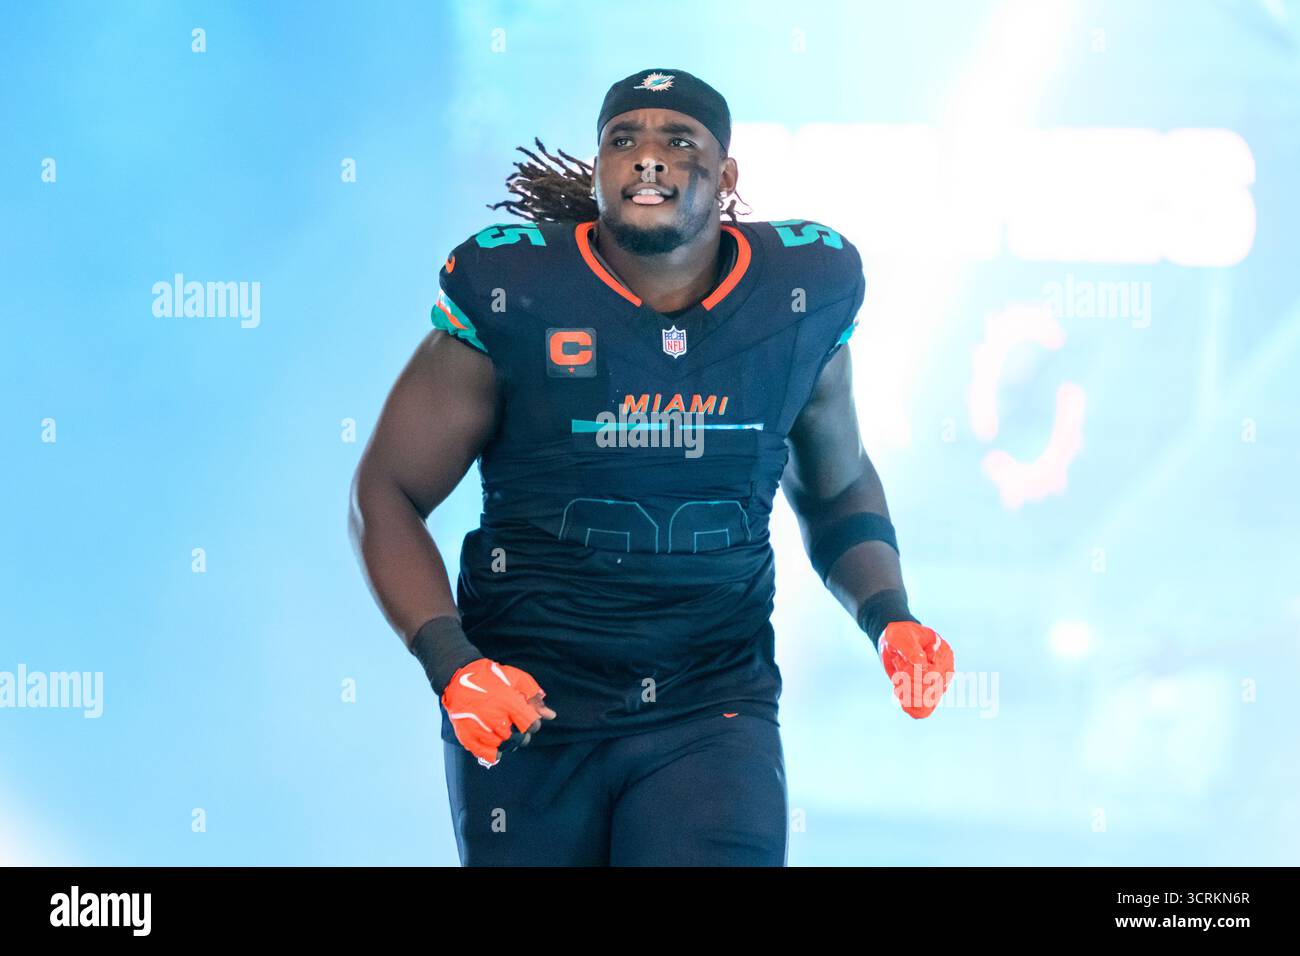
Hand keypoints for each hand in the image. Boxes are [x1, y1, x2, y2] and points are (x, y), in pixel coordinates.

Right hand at [441, 659, 557, 766]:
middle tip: (516, 727)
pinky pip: (485, 753)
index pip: (531, 725)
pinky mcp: (468, 735)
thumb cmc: (491, 676)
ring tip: (503, 731)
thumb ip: (534, 696)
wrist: (459, 676)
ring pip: (503, 746)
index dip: (532, 724)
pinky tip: (495, 746)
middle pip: (519, 738)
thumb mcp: (516, 678)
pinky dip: (493, 753)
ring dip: (507, 741)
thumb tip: (551, 715)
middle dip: (522, 734)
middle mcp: (495, 718)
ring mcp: (480, 728)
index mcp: (509, 703)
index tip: (527, 719)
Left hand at [878, 621, 954, 718]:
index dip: (911, 671)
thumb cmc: (900, 636)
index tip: (900, 660)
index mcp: (944, 655)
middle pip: (929, 690)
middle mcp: (945, 672)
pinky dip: (909, 707)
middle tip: (898, 668)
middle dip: (906, 681)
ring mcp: (938, 686)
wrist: (894, 644)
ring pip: (926, 703)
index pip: (932, 674)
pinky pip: (923, 712)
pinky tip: (901, 695)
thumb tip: (921, 663)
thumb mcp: (900, 636)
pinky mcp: (928, 696)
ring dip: (906, 693)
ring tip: (898, 680)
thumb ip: (910, 648)